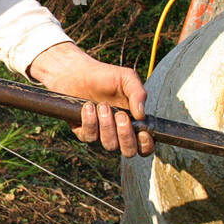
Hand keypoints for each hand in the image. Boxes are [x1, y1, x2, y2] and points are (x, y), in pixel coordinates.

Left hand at [27, 42, 153, 157]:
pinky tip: (88, 106)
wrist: (78, 73)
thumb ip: (138, 93)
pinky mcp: (85, 133)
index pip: (145, 145)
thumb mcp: (127, 78)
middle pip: (129, 151)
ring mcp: (102, 134)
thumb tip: (142, 115)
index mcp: (134, 121)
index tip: (142, 132)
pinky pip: (90, 137)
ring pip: (109, 145)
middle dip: (126, 136)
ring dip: (107, 125)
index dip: (146, 144)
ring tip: (102, 105)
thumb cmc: (106, 76)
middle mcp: (118, 132)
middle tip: (120, 116)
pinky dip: (90, 121)